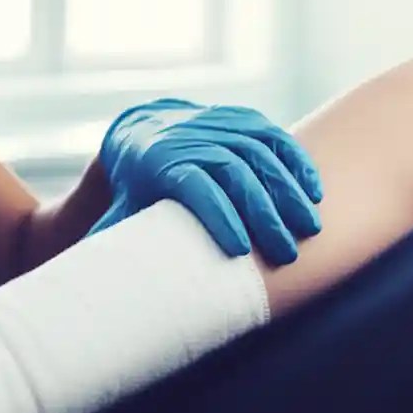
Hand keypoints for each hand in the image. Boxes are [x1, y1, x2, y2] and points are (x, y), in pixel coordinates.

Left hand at [91, 98, 323, 264]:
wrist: (138, 132)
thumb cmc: (132, 188)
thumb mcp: (118, 212)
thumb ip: (115, 246)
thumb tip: (99, 294)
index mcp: (157, 163)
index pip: (193, 186)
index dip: (218, 215)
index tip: (240, 250)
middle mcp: (189, 137)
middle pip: (234, 171)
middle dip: (263, 212)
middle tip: (286, 252)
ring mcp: (217, 123)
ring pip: (259, 152)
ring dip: (288, 190)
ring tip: (309, 228)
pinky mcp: (239, 118)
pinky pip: (273, 135)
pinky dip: (296, 161)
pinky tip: (314, 192)